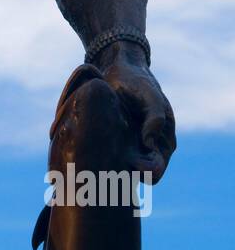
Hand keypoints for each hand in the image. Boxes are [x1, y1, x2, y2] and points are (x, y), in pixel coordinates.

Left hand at [94, 41, 175, 182]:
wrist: (118, 69)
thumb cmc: (138, 83)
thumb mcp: (150, 96)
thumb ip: (155, 117)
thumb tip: (149, 144)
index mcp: (162, 143)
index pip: (156, 171)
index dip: (144, 174)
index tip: (130, 167)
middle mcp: (147, 150)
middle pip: (137, 177)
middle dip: (124, 179)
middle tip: (106, 177)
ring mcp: (129, 148)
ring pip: (121, 171)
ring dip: (110, 173)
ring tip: (94, 171)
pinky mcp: (112, 143)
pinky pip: (107, 159)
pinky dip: (99, 162)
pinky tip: (87, 162)